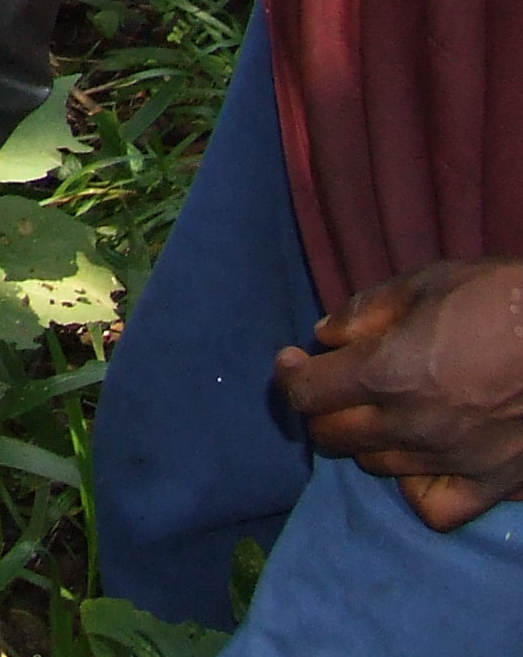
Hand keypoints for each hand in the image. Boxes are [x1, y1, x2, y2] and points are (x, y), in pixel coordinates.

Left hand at [275, 257, 522, 529]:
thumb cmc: (506, 297)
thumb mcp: (427, 283)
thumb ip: (366, 311)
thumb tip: (325, 336)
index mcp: (386, 372)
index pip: (305, 394)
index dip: (290, 376)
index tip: (294, 360)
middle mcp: (412, 425)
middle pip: (332, 436)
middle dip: (321, 408)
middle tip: (335, 385)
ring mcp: (453, 460)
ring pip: (376, 466)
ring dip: (366, 439)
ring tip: (382, 412)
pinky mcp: (493, 484)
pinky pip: (435, 507)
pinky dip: (417, 487)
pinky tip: (421, 460)